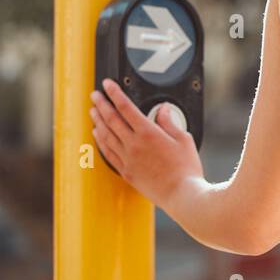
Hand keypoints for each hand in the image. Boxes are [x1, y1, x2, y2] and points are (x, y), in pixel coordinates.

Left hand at [89, 78, 203, 208]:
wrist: (182, 195)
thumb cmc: (186, 169)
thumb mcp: (184, 139)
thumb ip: (170, 122)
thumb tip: (162, 110)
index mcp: (148, 133)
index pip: (126, 107)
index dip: (115, 93)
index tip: (108, 84)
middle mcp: (134, 145)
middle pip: (112, 119)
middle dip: (102, 104)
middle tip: (95, 95)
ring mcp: (128, 159)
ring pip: (106, 135)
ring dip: (98, 121)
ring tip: (93, 111)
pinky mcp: (126, 172)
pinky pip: (108, 153)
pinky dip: (100, 141)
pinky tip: (97, 134)